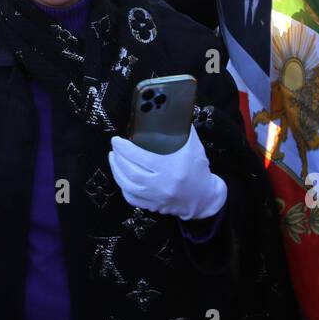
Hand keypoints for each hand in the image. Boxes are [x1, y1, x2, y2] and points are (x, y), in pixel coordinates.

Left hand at [108, 125, 226, 220]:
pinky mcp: (153, 206)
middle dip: (118, 158)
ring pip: (127, 185)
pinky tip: (121, 176)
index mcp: (170, 168)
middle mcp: (160, 185)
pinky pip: (131, 198)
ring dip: (116, 171)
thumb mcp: (194, 148)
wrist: (205, 198)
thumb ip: (184, 130)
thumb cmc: (198, 171)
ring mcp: (155, 197)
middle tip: (114, 147)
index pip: (140, 158)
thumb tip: (175, 113)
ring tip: (113, 158)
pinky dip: (123, 187)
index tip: (116, 140)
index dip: (124, 148)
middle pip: (130, 171)